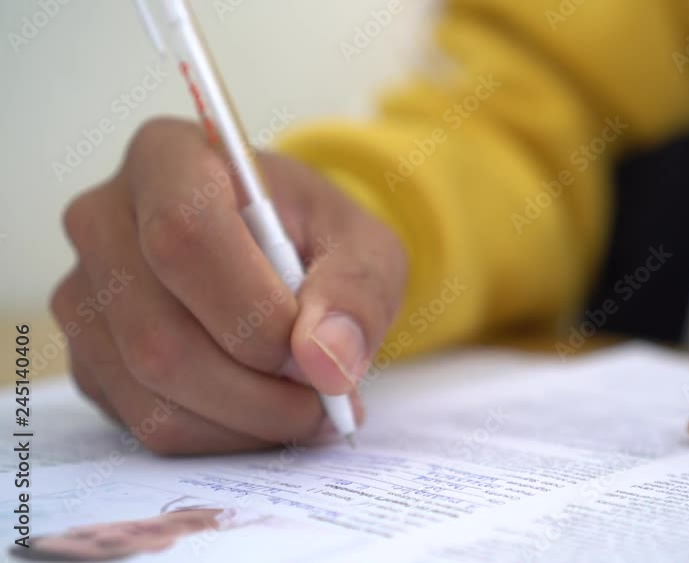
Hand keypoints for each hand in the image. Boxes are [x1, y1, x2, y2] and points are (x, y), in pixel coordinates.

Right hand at [51, 118, 406, 453]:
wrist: (284, 257)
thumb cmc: (318, 240)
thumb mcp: (365, 248)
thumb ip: (358, 293)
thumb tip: (325, 360)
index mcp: (168, 160)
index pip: (183, 236)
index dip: (252, 312)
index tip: (313, 350)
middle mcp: (104, 221)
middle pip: (159, 334)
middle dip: (258, 389)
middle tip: (326, 399)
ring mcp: (84, 294)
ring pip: (151, 390)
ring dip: (247, 420)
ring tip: (307, 407)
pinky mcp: (89, 358)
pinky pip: (147, 422)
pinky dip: (222, 435)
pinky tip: (265, 412)